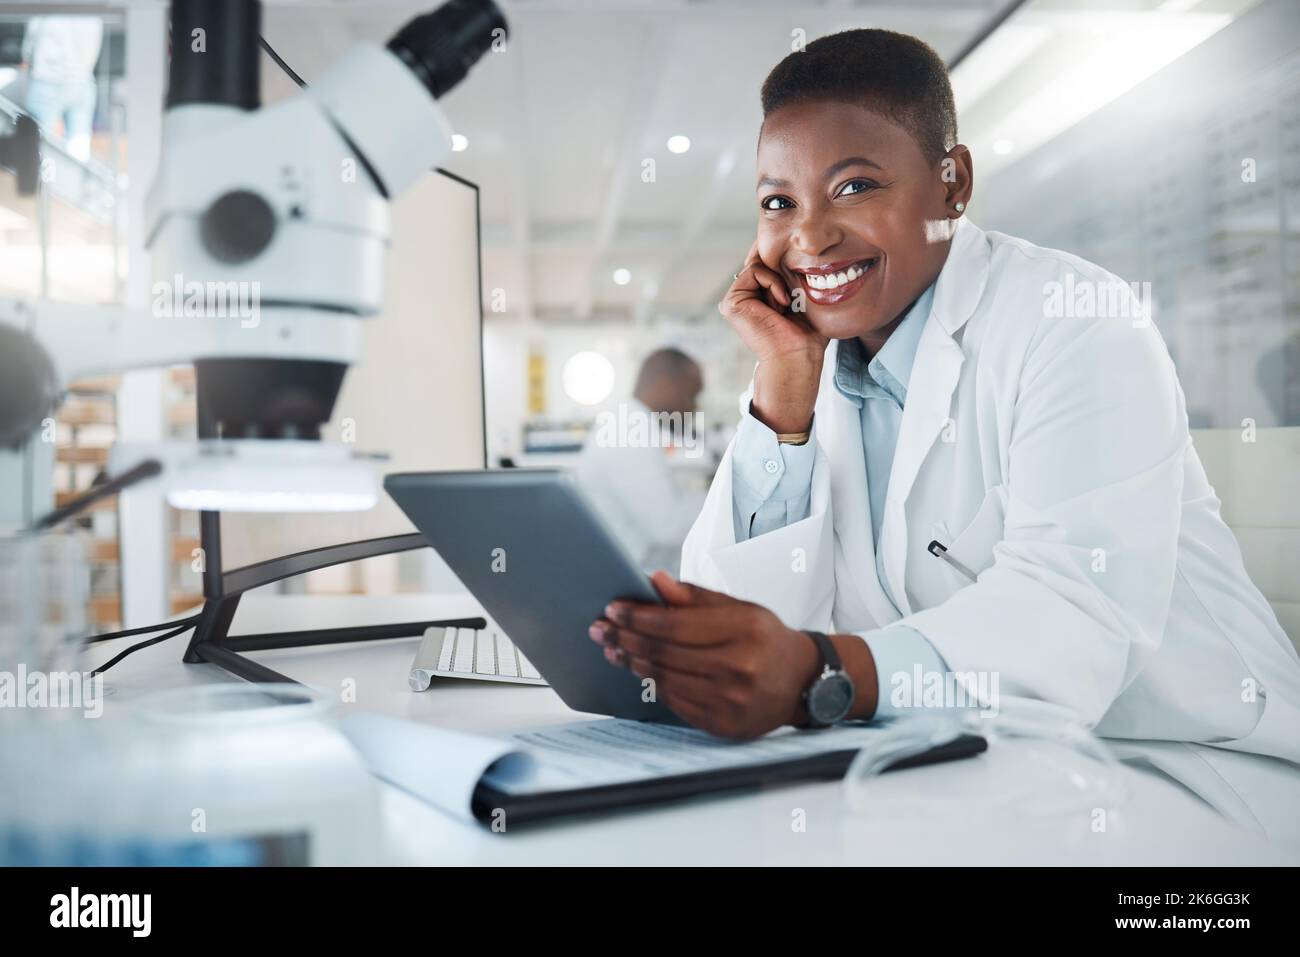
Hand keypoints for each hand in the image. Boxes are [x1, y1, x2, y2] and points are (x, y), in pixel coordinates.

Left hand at [589, 571, 821, 738]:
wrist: (803, 682)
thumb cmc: (767, 639)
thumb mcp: (739, 608)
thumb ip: (695, 597)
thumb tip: (655, 582)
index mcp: (743, 630)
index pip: (674, 623)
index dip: (637, 617)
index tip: (613, 610)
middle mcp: (739, 667)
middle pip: (664, 652)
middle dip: (625, 638)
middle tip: (600, 629)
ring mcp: (730, 700)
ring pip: (665, 679)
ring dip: (633, 662)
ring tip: (614, 648)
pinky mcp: (723, 724)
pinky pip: (675, 702)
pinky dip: (653, 684)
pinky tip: (640, 669)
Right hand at [718, 241, 827, 432]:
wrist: (797, 356)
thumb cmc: (806, 334)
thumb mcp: (802, 295)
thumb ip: (792, 274)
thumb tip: (794, 246)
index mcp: (757, 297)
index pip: (767, 264)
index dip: (783, 259)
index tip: (800, 267)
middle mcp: (744, 297)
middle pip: (762, 260)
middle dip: (782, 268)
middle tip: (794, 296)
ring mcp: (735, 300)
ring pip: (759, 264)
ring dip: (780, 282)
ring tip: (786, 305)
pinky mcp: (731, 302)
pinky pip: (755, 271)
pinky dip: (774, 283)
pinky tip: (781, 304)